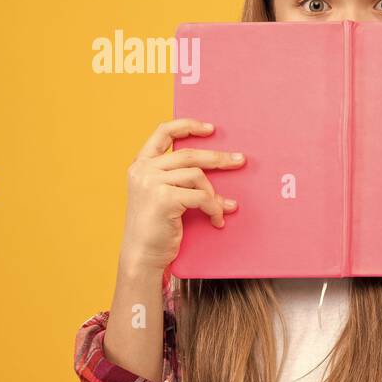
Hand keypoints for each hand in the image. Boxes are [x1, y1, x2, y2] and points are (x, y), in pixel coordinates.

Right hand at [118, 118, 244, 273]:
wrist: (142, 255)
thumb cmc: (157, 228)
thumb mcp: (163, 195)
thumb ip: (179, 178)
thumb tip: (221, 167)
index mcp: (141, 164)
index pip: (163, 132)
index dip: (188, 126)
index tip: (211, 129)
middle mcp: (143, 170)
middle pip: (190, 154)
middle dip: (219, 158)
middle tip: (241, 161)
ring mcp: (151, 183)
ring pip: (197, 175)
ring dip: (214, 193)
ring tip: (222, 208)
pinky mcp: (164, 198)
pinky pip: (202, 196)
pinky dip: (214, 208)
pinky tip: (217, 220)